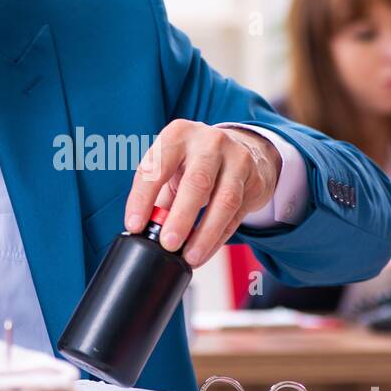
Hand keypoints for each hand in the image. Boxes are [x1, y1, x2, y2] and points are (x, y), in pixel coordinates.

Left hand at [124, 120, 281, 267]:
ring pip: (224, 200)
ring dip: (205, 233)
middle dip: (181, 217)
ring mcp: (237, 158)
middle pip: (197, 182)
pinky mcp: (255, 180)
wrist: (243, 148)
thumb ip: (158, 195)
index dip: (143, 198)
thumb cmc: (195, 161)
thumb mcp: (172, 167)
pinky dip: (218, 238)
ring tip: (190, 256)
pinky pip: (236, 215)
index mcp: (179, 134)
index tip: (135, 226)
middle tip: (168, 243)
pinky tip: (203, 252)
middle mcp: (210, 141)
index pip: (157, 166)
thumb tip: (143, 231)